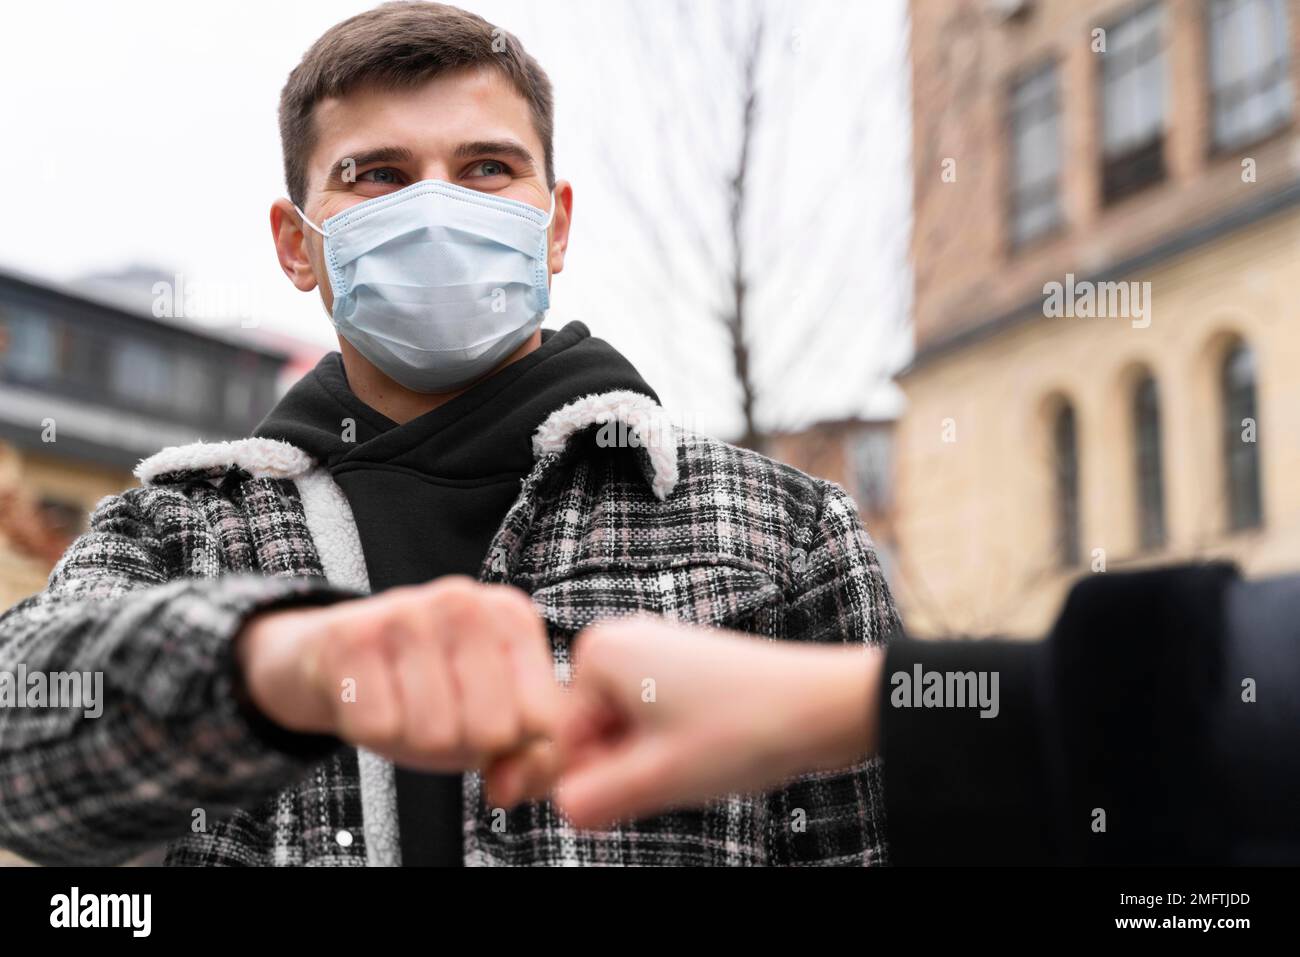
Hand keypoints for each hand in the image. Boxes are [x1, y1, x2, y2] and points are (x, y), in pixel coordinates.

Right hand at [235, 577, 561, 771]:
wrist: (334, 658)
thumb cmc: (432, 692)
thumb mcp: (496, 721)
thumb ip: (533, 763)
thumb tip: (504, 790)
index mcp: (513, 617)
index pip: (542, 720)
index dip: (510, 741)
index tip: (485, 716)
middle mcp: (465, 601)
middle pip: (491, 731)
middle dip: (462, 742)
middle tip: (437, 713)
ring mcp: (405, 611)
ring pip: (433, 733)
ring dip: (413, 738)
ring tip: (402, 703)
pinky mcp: (350, 636)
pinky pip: (376, 728)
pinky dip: (371, 730)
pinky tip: (367, 696)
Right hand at [486, 615, 883, 826]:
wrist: (826, 705)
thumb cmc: (748, 728)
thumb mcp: (655, 779)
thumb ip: (588, 800)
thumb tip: (559, 804)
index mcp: (598, 652)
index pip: (561, 741)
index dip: (600, 777)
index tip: (643, 781)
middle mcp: (621, 640)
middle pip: (592, 734)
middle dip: (627, 765)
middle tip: (678, 767)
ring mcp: (653, 651)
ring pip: (625, 733)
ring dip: (653, 759)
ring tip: (700, 754)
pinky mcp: (682, 667)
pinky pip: (654, 722)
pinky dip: (674, 746)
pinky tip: (711, 745)